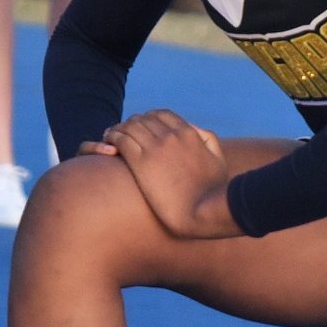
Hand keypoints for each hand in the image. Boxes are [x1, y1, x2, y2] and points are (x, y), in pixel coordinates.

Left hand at [102, 110, 238, 239]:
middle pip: (142, 119)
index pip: (161, 114)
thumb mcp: (218, 160)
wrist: (204, 211)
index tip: (141, 129)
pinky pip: (120, 140)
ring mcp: (155, 148)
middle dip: (131, 124)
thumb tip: (195, 130)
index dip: (148, 119)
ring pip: (129, 126)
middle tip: (122, 134)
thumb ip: (208, 140)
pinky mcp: (141, 163)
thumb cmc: (213, 192)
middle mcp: (171, 136)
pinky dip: (112, 138)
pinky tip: (108, 146)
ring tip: (110, 138)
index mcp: (189, 133)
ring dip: (118, 130)